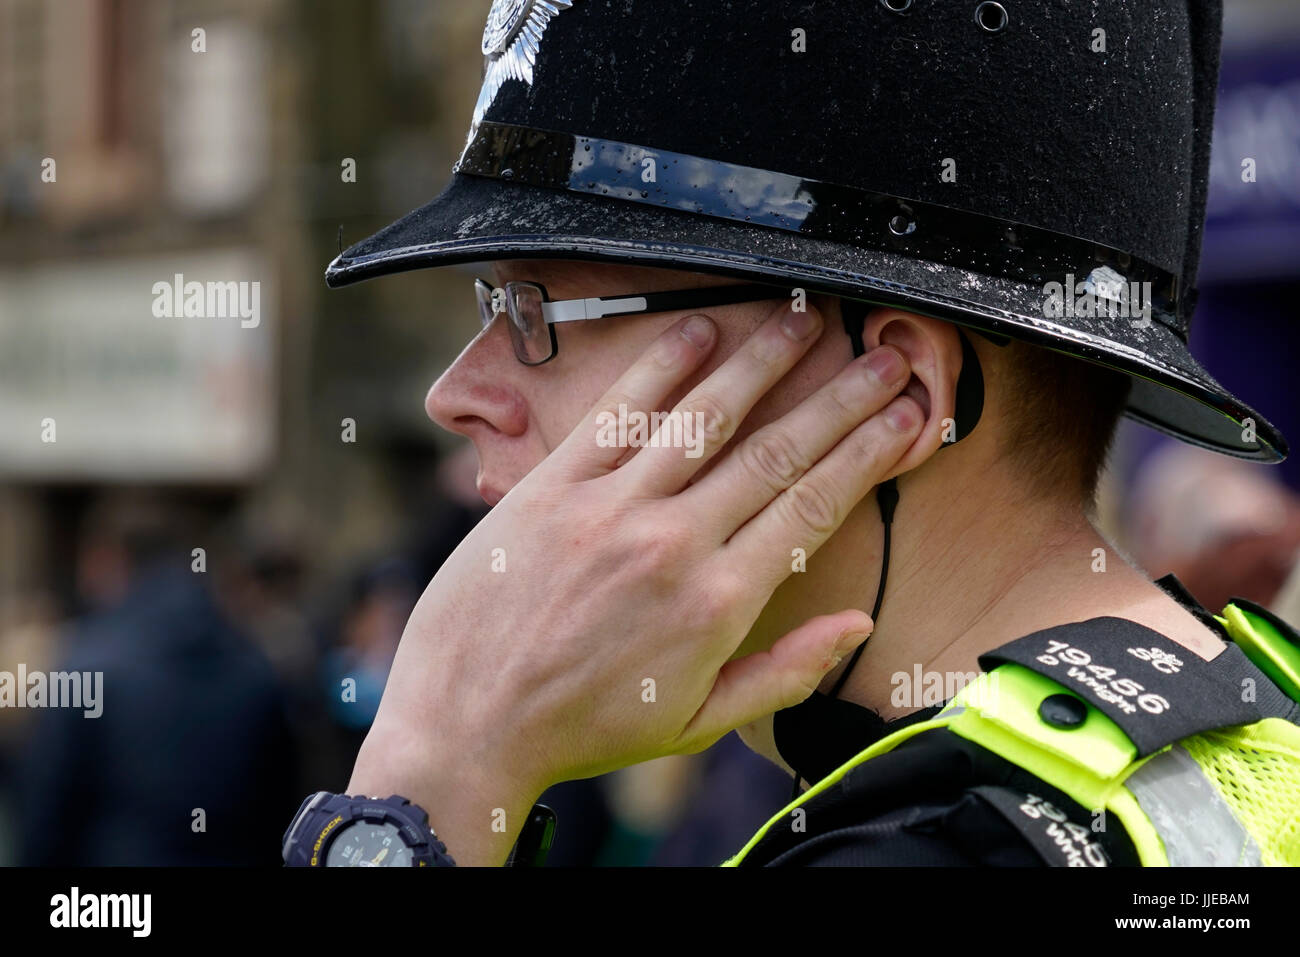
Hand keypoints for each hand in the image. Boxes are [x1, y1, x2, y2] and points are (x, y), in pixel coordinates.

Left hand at [348, 300, 921, 863]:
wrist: (469, 723)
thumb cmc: (586, 728)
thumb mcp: (698, 724)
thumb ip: (784, 673)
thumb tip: (857, 625)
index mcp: (719, 602)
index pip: (812, 505)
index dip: (867, 454)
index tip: (904, 417)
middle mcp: (674, 543)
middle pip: (776, 451)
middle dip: (840, 400)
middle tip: (882, 359)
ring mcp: (611, 507)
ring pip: (704, 417)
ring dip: (760, 362)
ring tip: (801, 321)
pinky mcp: (554, 486)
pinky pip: (617, 413)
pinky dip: (660, 367)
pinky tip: (697, 331)